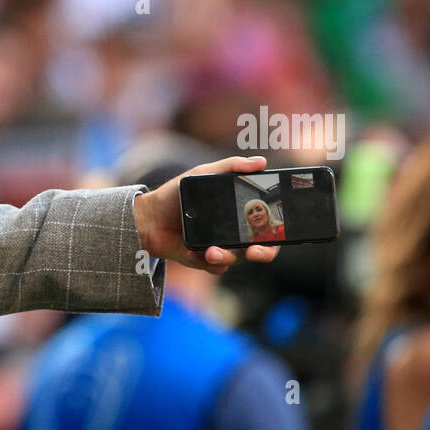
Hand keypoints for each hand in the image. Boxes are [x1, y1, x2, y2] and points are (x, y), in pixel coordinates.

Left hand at [132, 154, 279, 274]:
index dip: (279, 228)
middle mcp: (234, 232)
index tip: (281, 228)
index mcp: (238, 213)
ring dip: (227, 257)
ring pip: (236, 259)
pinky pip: (215, 267)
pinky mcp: (203, 260)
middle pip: (261, 248)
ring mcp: (219, 247)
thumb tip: (261, 162)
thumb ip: (231, 166)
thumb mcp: (203, 173)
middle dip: (264, 252)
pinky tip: (197, 252)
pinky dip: (208, 262)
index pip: (267, 223)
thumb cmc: (177, 194)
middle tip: (255, 251)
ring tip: (211, 251)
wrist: (148, 216)